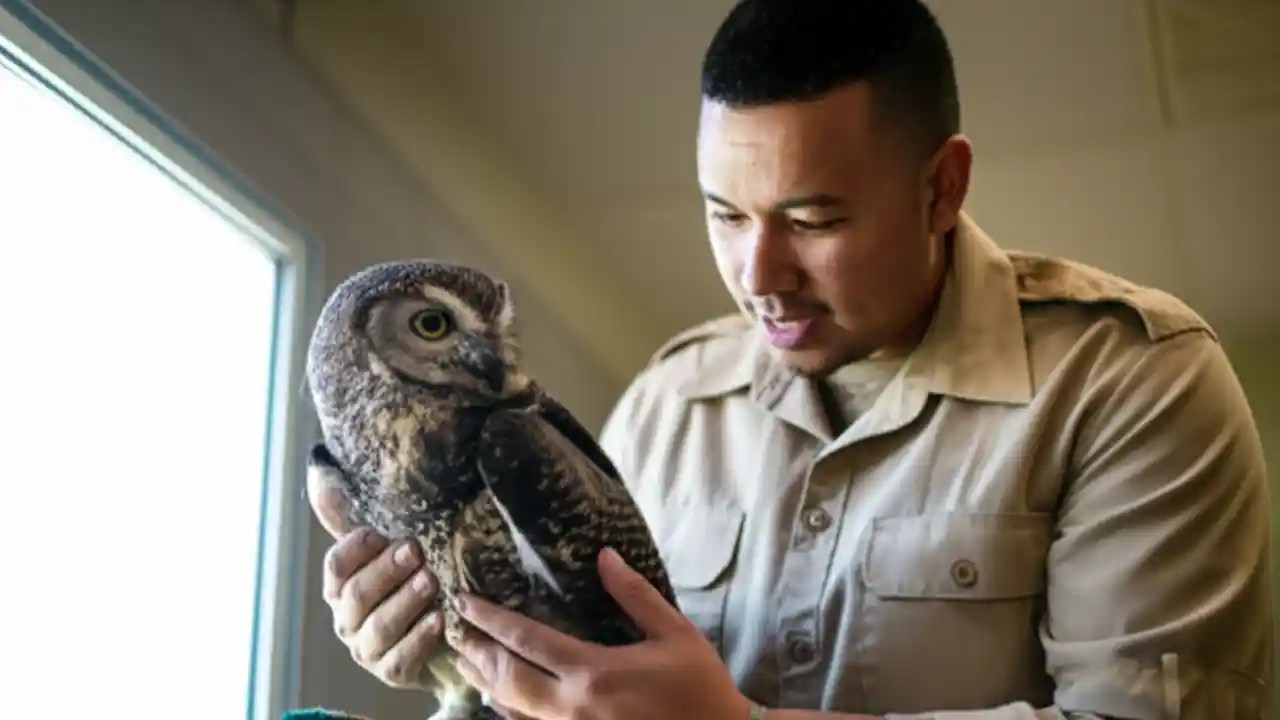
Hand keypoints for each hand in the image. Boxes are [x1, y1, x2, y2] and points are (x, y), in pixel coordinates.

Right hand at [306, 445, 443, 688]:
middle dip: (386, 571)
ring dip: (405, 602)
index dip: (354, 548)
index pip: (336, 565)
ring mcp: (367, 649)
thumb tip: (320, 473)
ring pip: (379, 627)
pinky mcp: (392, 673)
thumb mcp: (386, 547)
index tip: (378, 532)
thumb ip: (354, 516)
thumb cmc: (406, 580)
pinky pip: (401, 659)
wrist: (438, 631)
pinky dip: (420, 638)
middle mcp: (347, 618)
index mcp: (340, 585)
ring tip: (431, 580)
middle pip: (357, 595)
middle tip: (415, 550)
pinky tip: (440, 619)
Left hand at [447, 547, 753, 719]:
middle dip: (476, 651)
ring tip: (466, 661)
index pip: (526, 640)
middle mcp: (572, 707)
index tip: (464, 601)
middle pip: (507, 676)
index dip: (489, 620)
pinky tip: (500, 700)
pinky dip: (508, 712)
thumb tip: (604, 555)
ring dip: (486, 683)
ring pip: (511, 709)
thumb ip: (635, 594)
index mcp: (594, 671)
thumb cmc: (700, 687)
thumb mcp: (675, 633)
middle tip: (454, 630)